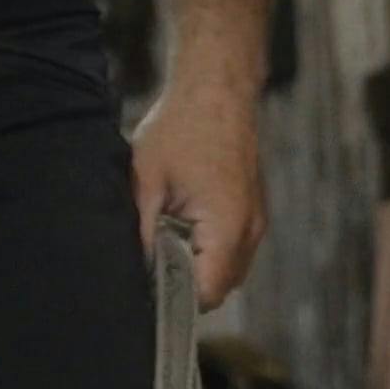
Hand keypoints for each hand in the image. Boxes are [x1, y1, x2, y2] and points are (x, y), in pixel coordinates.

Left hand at [129, 78, 267, 309]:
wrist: (215, 89)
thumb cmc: (181, 127)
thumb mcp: (146, 179)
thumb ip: (141, 230)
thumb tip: (133, 269)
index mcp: (226, 226)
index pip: (206, 293)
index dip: (174, 299)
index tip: (145, 291)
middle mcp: (249, 230)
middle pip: (219, 288)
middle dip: (184, 286)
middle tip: (147, 267)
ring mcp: (256, 221)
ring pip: (228, 271)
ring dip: (198, 268)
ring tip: (162, 244)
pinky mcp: (253, 211)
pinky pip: (233, 250)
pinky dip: (209, 251)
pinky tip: (180, 229)